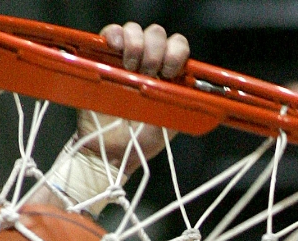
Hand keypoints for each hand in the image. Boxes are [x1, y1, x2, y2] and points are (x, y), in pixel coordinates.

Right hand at [76, 23, 189, 174]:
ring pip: (135, 30)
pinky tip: (115, 49)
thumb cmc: (141, 140)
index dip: (175, 53)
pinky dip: (114, 35)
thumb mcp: (170, 123)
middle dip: (155, 50)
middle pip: (157, 34)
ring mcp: (125, 58)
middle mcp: (148, 62)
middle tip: (146, 73)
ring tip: (129, 68)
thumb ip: (182, 104)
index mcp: (168, 75)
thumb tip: (195, 91)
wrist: (111, 153)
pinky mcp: (102, 58)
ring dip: (135, 44)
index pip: (178, 46)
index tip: (168, 72)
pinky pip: (110, 33)